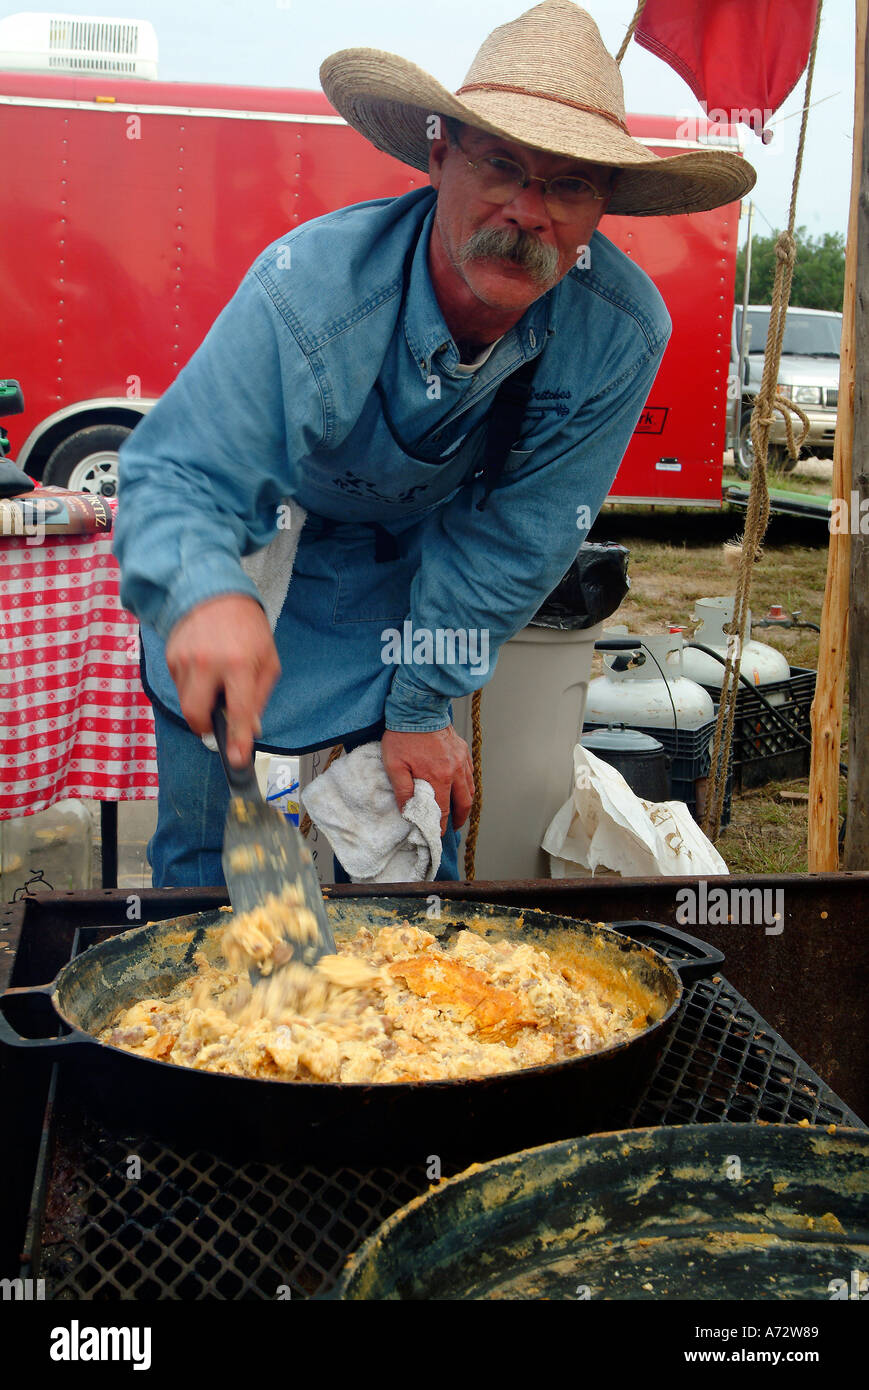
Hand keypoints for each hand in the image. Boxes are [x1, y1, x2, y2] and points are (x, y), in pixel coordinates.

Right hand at [165, 594, 280, 764]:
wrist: (212, 589)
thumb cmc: (246, 626)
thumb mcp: (267, 658)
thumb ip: (260, 695)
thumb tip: (251, 727)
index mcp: (239, 663)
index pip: (239, 712)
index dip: (238, 740)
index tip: (237, 760)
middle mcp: (208, 663)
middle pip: (197, 715)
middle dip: (205, 727)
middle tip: (216, 722)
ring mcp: (184, 660)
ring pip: (186, 702)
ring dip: (200, 702)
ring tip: (214, 680)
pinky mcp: (170, 657)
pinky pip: (180, 686)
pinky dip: (192, 686)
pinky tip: (203, 667)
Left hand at [381, 726, 474, 834]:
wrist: (418, 709)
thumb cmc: (403, 736)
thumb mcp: (394, 765)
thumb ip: (402, 790)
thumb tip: (408, 811)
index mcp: (439, 777)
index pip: (443, 810)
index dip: (440, 826)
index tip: (436, 835)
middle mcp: (455, 771)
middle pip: (464, 802)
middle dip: (460, 818)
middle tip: (453, 827)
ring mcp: (461, 759)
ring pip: (470, 787)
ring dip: (466, 802)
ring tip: (460, 811)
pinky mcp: (462, 750)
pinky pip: (470, 772)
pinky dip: (468, 784)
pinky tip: (461, 786)